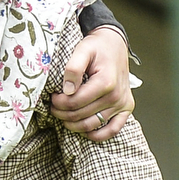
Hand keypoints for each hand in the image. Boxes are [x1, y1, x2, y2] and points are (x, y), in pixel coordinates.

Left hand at [50, 26, 133, 142]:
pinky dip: (97, 135)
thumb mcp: (82, 50)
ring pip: (92, 125)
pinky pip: (112, 130)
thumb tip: (67, 91)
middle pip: (81, 115)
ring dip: (73, 125)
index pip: (75, 102)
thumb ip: (73, 68)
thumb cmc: (97, 47)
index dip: (58, 103)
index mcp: (105, 82)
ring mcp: (122, 104)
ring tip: (63, 116)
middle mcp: (116, 96)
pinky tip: (84, 130)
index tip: (52, 97)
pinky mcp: (126, 108)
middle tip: (53, 106)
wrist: (114, 44)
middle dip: (62, 113)